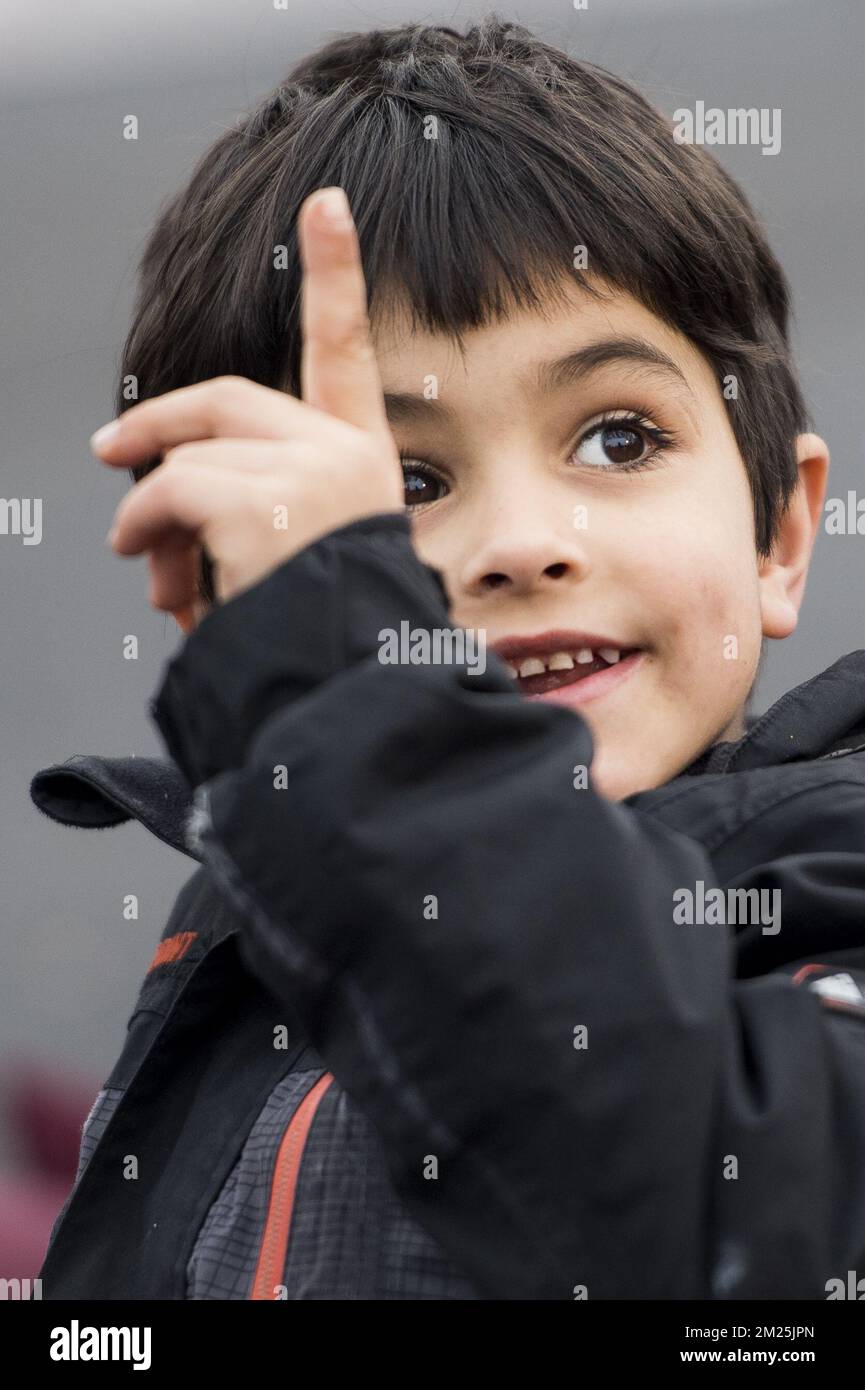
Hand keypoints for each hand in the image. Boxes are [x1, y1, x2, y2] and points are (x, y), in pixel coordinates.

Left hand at [93, 186, 404, 627]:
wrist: (354, 692)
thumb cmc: (323, 638)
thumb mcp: (293, 562)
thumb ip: (243, 509)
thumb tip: (160, 513)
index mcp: (363, 463)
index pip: (346, 350)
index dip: (336, 273)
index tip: (326, 205)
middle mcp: (345, 456)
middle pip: (229, 401)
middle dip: (159, 425)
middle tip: (106, 450)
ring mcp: (312, 472)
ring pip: (193, 460)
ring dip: (155, 520)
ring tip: (155, 575)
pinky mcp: (270, 498)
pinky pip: (174, 491)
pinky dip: (146, 529)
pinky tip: (151, 569)